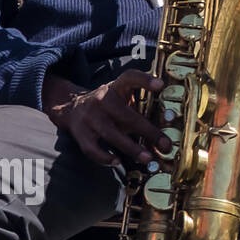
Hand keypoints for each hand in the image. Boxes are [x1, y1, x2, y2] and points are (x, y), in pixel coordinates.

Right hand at [42, 68, 169, 167]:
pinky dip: (104, 157)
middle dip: (148, 132)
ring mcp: (90, 117)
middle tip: (165, 145)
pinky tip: (117, 161)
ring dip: (131, 148)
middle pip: (126, 116)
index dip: (145, 80)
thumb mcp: (121, 97)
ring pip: (111, 134)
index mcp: (116, 87)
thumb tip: (167, 129)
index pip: (130, 78)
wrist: (72, 106)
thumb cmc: (107, 105)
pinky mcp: (80, 133)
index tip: (160, 85)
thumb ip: (140, 107)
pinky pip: (92, 148)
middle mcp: (102, 99)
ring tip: (148, 159)